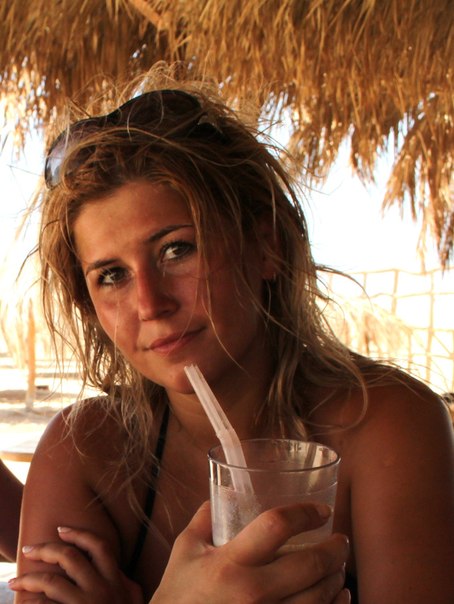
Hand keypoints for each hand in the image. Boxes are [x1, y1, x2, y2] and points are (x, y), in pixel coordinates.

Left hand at [9, 527, 143, 602]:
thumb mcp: (133, 599)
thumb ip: (126, 582)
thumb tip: (118, 569)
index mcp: (115, 580)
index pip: (98, 546)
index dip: (78, 534)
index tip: (60, 529)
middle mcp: (100, 589)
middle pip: (70, 557)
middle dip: (45, 549)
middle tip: (28, 549)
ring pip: (51, 581)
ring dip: (29, 579)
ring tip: (15, 582)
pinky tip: (25, 603)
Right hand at [152, 500, 350, 602]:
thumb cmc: (178, 595)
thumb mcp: (184, 551)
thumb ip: (205, 518)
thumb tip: (226, 493)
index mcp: (229, 562)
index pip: (276, 526)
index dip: (304, 513)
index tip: (321, 510)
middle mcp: (252, 592)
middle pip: (309, 565)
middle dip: (334, 549)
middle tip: (341, 540)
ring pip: (319, 598)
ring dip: (337, 579)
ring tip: (339, 567)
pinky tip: (338, 597)